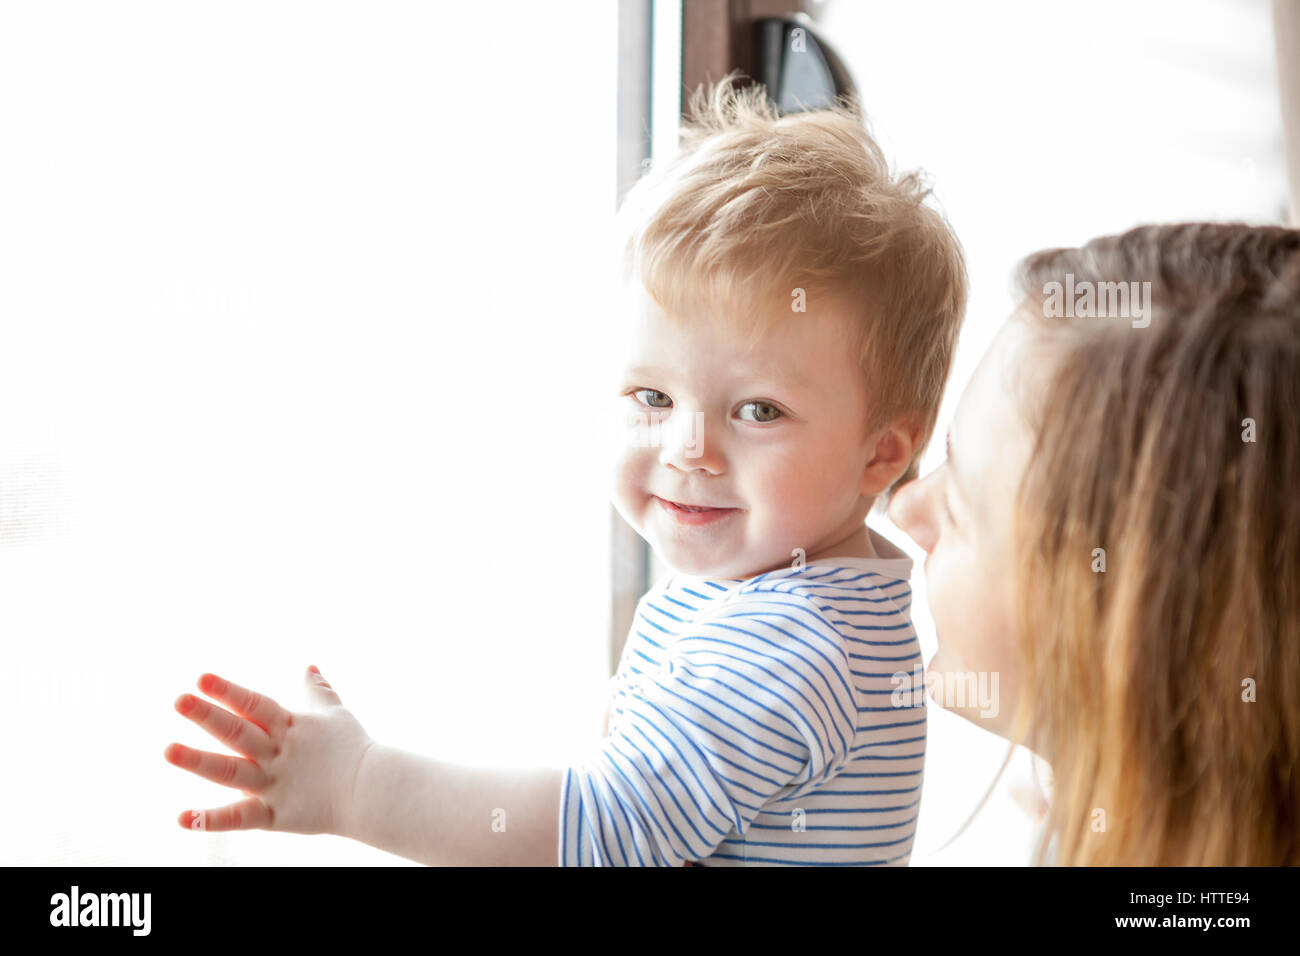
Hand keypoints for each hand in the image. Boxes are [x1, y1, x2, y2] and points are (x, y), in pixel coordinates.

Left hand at [164, 666, 373, 835]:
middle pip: (239, 733)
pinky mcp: (275, 815)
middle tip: (180, 700)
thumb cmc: (355, 750)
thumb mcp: (336, 714)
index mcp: (291, 728)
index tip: (201, 679)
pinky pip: (241, 817)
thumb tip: (310, 666)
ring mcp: (275, 784)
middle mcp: (278, 754)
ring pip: (232, 772)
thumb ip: (319, 691)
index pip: (255, 705)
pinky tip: (182, 817)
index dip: (229, 692)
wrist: (374, 791)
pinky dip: (212, 819)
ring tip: (168, 750)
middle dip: (209, 716)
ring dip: (199, 762)